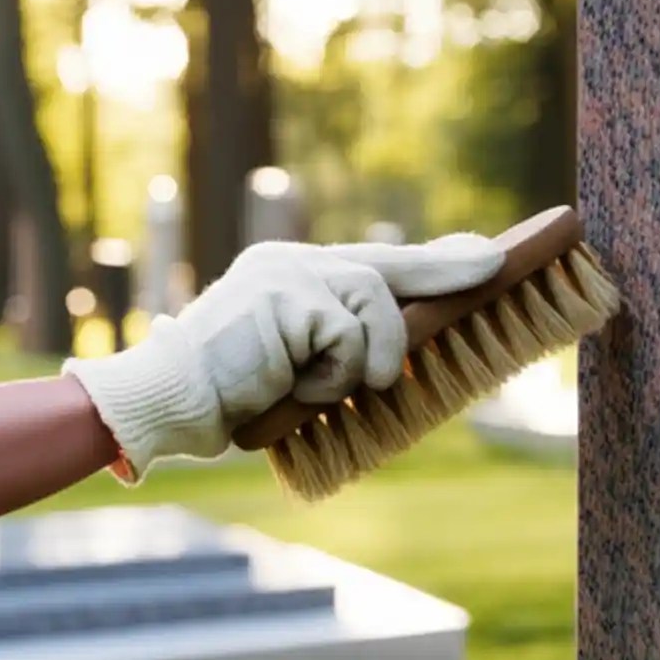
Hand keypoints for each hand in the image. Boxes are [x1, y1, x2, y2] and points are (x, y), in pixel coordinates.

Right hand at [64, 234, 502, 481]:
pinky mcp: (288, 295)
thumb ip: (339, 347)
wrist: (168, 401)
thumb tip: (403, 354)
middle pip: (385, 268)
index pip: (372, 265)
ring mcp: (288, 274)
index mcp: (288, 275)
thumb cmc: (228, 397)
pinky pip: (349, 338)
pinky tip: (291, 387)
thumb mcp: (295, 366)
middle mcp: (289, 263)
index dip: (428, 265)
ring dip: (364, 363)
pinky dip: (333, 376)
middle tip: (491, 266)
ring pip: (375, 306)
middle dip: (443, 274)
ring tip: (318, 389)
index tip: (476, 258)